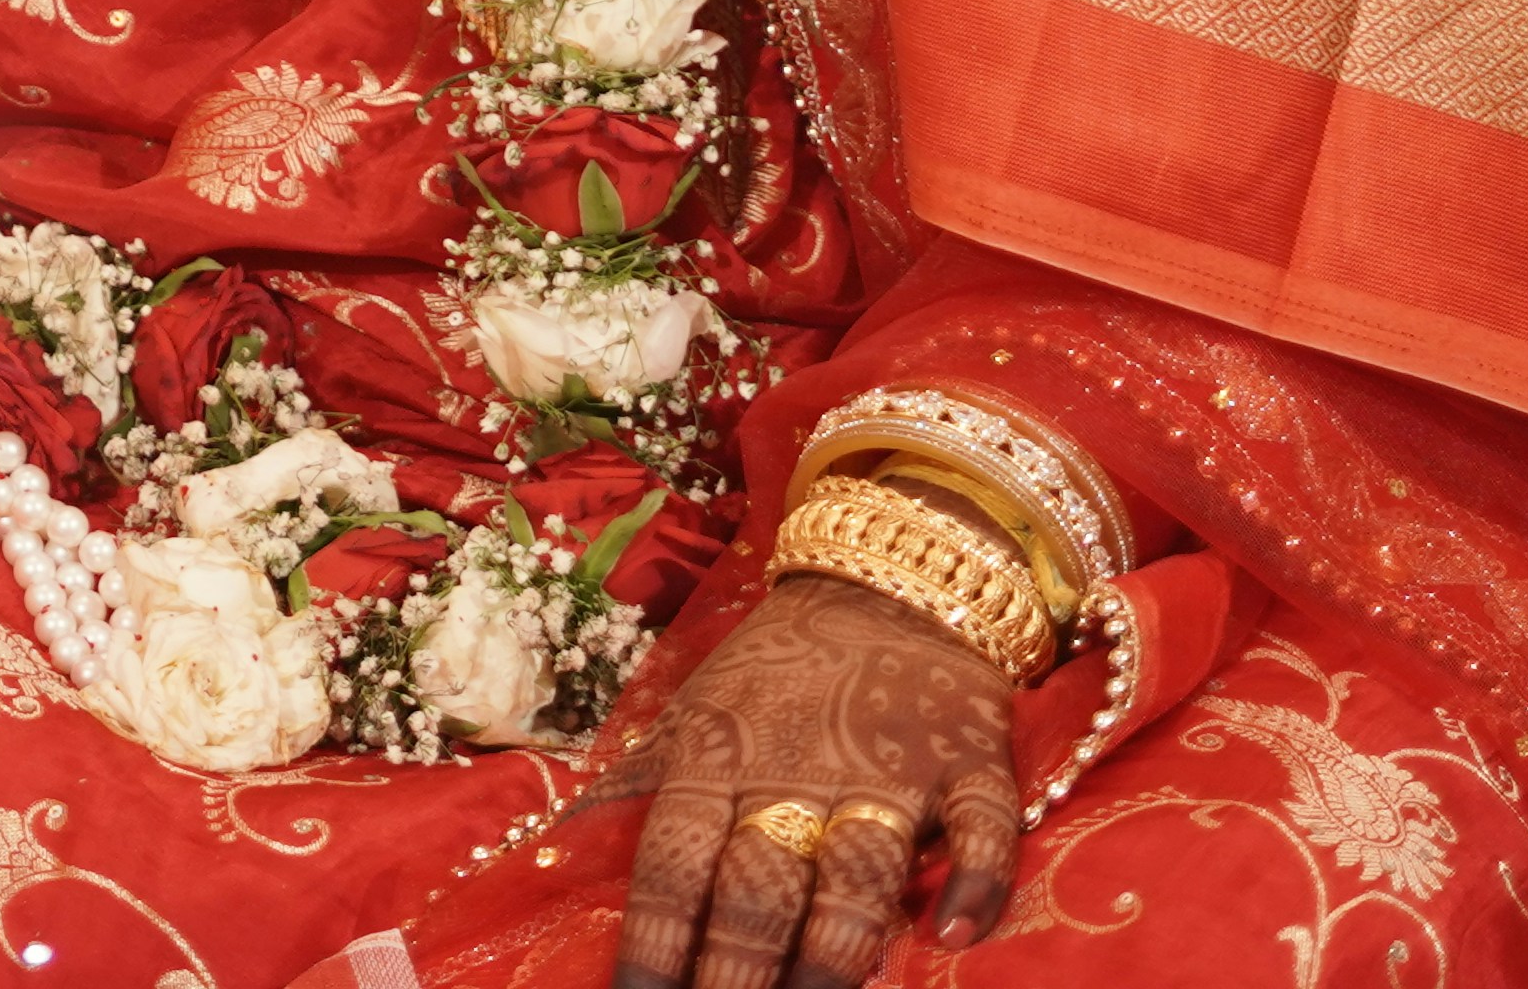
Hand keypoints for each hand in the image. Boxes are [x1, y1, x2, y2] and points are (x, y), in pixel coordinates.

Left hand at [604, 576, 1020, 988]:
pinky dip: (976, 876)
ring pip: (859, 871)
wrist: (887, 578)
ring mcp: (888, 768)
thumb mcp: (693, 712)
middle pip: (761, 886)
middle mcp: (797, 771)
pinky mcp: (969, 761)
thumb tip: (547, 851)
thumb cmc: (776, 668)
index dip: (655, 944)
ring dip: (837, 948)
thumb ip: (639, 787)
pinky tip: (954, 932)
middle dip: (737, 969)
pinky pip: (980, 825)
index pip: (674, 866)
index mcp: (717, 759)